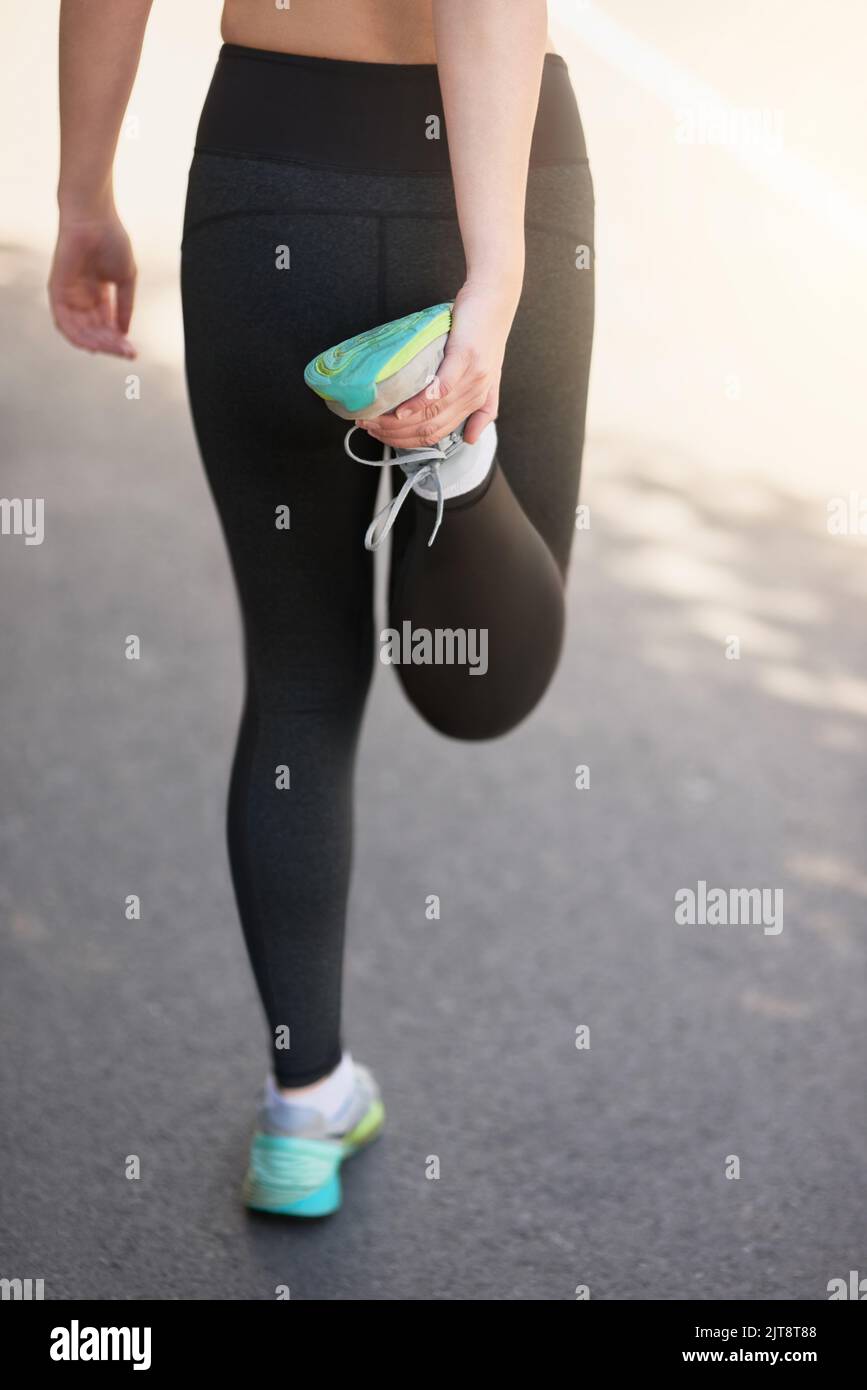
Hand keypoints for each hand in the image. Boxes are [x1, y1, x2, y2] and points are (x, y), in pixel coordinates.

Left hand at [48, 208, 136, 357]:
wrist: (95, 219)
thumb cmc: (112, 241)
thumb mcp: (126, 280)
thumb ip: (125, 306)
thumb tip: (125, 333)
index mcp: (97, 295)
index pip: (105, 326)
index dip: (118, 341)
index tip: (133, 352)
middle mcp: (81, 298)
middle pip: (94, 332)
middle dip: (111, 345)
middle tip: (128, 353)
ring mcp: (68, 295)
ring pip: (80, 332)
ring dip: (98, 344)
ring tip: (115, 348)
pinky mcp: (58, 291)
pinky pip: (64, 322)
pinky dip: (79, 336)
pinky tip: (95, 345)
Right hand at [358, 278, 520, 448]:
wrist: (495, 297)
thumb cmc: (484, 331)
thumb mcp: (489, 376)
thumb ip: (482, 409)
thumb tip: (470, 440)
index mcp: (476, 402)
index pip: (437, 434)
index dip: (406, 441)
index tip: (380, 435)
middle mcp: (474, 394)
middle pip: (430, 428)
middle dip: (395, 434)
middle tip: (368, 427)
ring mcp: (470, 377)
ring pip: (431, 413)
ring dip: (398, 421)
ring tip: (373, 418)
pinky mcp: (464, 357)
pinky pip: (439, 388)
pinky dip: (418, 403)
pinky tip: (401, 409)